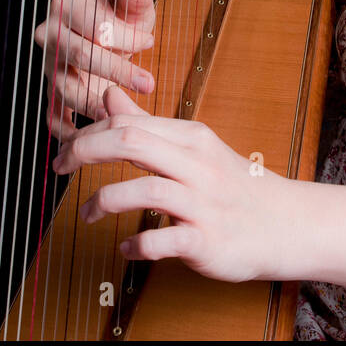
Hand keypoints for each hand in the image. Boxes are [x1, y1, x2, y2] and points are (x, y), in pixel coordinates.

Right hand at [35, 0, 157, 140]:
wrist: (104, 42)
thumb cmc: (119, 20)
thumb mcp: (132, 4)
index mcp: (66, 6)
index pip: (93, 23)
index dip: (122, 34)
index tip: (150, 40)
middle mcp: (50, 36)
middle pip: (79, 56)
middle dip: (116, 71)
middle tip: (149, 83)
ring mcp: (48, 67)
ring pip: (65, 89)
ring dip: (97, 105)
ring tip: (128, 114)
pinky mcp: (52, 95)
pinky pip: (54, 118)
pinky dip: (70, 133)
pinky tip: (96, 139)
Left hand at [53, 84, 294, 283]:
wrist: (287, 224)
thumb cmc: (233, 186)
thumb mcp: (193, 148)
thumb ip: (147, 125)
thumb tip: (108, 97)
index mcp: (191, 138)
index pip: (128, 123)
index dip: (86, 134)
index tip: (65, 150)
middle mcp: (196, 165)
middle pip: (130, 142)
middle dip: (83, 152)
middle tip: (58, 168)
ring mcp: (203, 204)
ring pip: (143, 190)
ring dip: (104, 201)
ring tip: (87, 215)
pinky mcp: (207, 241)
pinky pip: (161, 241)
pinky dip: (135, 245)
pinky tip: (125, 248)